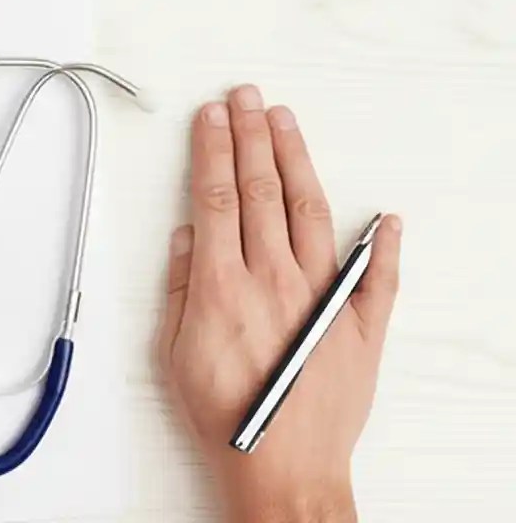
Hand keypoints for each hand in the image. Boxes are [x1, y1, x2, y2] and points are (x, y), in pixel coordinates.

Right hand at [157, 86, 402, 522]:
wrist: (280, 465)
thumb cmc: (225, 415)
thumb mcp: (175, 352)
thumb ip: (181, 288)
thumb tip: (189, 236)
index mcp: (224, 285)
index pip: (218, 197)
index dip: (213, 151)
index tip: (211, 117)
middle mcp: (275, 280)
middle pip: (261, 191)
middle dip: (250, 137)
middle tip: (246, 97)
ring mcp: (322, 298)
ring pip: (309, 212)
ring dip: (296, 161)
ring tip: (285, 123)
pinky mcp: (359, 325)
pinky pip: (378, 275)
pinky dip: (384, 243)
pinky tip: (386, 216)